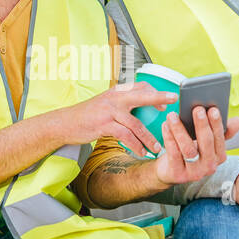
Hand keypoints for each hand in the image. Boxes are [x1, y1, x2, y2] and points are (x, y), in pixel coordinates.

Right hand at [62, 81, 177, 157]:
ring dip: (148, 137)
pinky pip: (125, 136)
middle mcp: (114, 98)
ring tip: (157, 147)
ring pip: (136, 123)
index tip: (166, 102)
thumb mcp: (105, 104)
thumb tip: (140, 108)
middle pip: (142, 96)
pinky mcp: (104, 124)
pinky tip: (141, 151)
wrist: (65, 123)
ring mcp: (109, 110)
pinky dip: (135, 145)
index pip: (141, 87)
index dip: (155, 93)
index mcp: (116, 91)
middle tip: (173, 101)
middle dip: (159, 98)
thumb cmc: (88, 115)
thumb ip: (122, 104)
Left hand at [152, 105, 238, 185]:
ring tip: (173, 115)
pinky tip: (165, 125)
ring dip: (180, 130)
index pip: (220, 138)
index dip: (217, 124)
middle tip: (197, 109)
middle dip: (202, 125)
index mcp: (219, 157)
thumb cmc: (191, 150)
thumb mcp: (206, 142)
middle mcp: (209, 166)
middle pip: (206, 143)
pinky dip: (169, 138)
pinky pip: (173, 154)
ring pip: (188, 149)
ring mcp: (194, 173)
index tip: (213, 109)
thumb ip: (222, 131)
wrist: (170, 171)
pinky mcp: (177, 175)